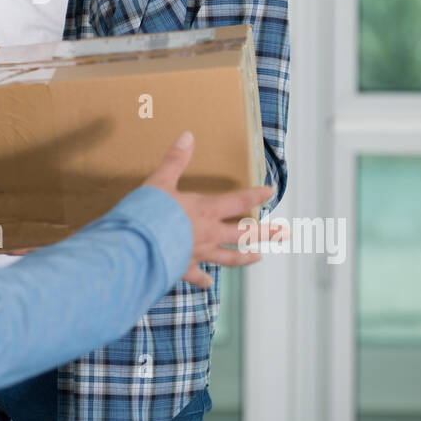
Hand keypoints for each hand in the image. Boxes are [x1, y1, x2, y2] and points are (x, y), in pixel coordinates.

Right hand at [143, 131, 287, 289]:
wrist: (137, 246)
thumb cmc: (148, 212)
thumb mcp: (160, 181)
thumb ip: (175, 159)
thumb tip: (188, 135)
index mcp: (206, 210)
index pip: (238, 201)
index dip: (256, 195)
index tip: (271, 191)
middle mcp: (209, 234)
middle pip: (244, 234)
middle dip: (266, 232)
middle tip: (284, 233)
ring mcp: (199, 254)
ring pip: (229, 258)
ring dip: (246, 258)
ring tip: (259, 257)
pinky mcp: (183, 268)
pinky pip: (197, 277)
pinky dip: (203, 280)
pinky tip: (207, 284)